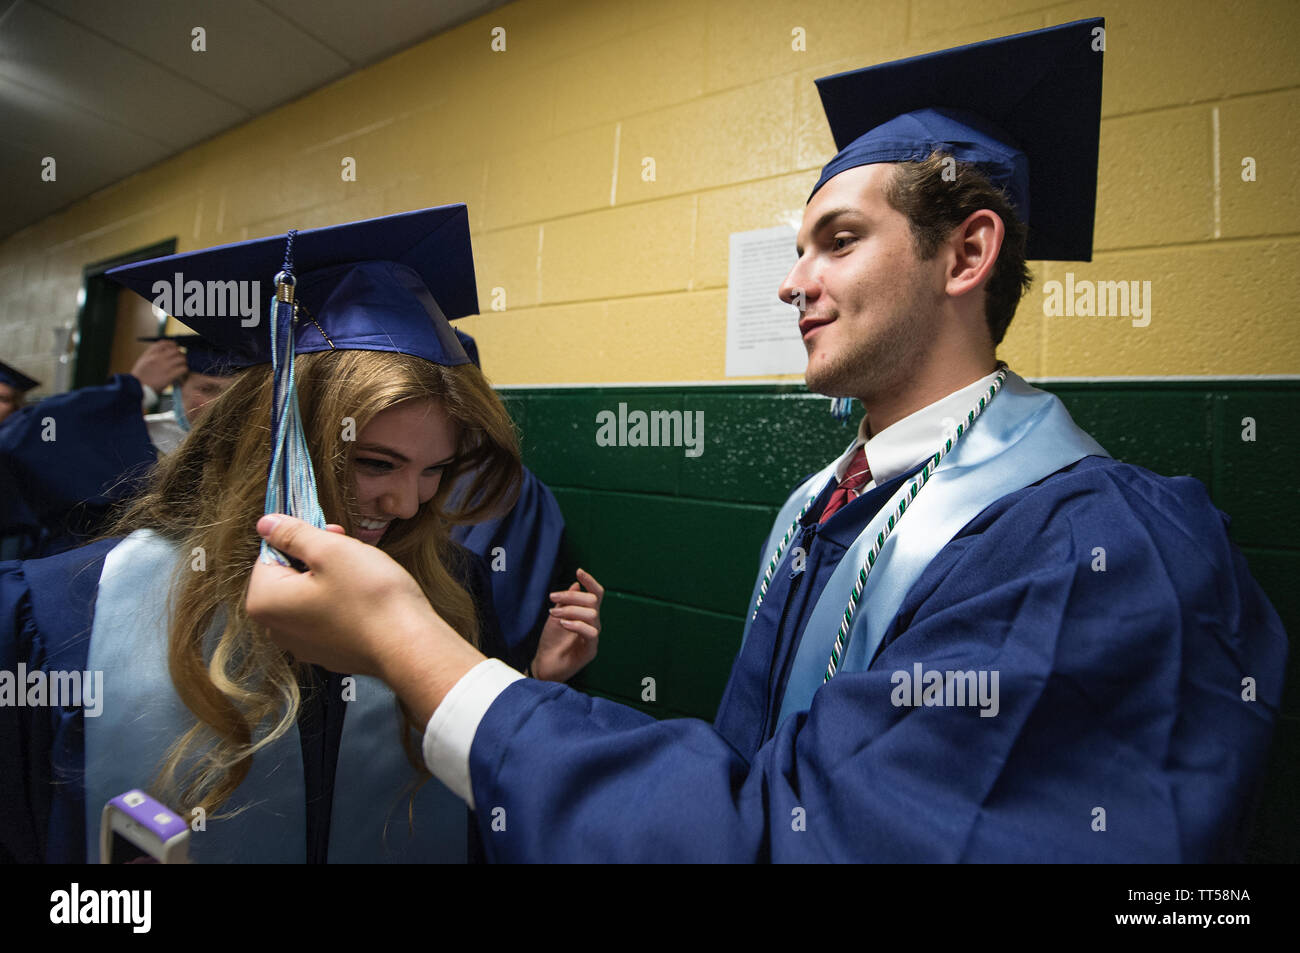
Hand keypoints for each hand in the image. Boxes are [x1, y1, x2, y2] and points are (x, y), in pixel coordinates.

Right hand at [131, 341, 187, 393]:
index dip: (171, 344)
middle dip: (179, 354)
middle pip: (175, 350)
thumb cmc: (139, 378)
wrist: (136, 389)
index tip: (175, 347)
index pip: (164, 343)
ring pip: (181, 358)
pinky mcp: (169, 376)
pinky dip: (184, 371)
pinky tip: (181, 374)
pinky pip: (183, 369)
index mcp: (149, 354)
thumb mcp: (142, 362)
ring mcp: (164, 366)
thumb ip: (151, 356)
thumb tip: (163, 352)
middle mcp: (157, 358)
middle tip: (180, 360)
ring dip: (183, 363)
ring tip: (181, 367)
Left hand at [246, 514, 484, 722]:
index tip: (331, 535)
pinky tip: (365, 602)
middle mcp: (276, 630)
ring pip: (308, 598)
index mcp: (265, 603)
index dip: (301, 538)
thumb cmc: (369, 595)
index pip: (269, 555)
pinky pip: (325, 619)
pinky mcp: (328, 655)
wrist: (409, 646)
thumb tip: (265, 524)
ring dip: (329, 581)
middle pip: (288, 578)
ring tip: (362, 576)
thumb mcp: (330, 550)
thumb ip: (292, 534)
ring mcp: (302, 647)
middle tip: (350, 551)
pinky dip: (341, 605)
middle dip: (315, 560)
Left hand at [531, 568, 603, 682]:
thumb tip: (575, 585)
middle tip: (552, 598)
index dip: (590, 582)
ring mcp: (593, 637)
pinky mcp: (591, 650)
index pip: (596, 594)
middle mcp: (593, 624)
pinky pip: (591, 633)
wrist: (544, 664)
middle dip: (571, 596)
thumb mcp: (555, 616)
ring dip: (571, 610)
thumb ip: (566, 602)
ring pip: (592, 615)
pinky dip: (577, 625)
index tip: (578, 571)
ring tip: (553, 614)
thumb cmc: (551, 641)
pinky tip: (563, 624)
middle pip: (593, 601)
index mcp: (586, 614)